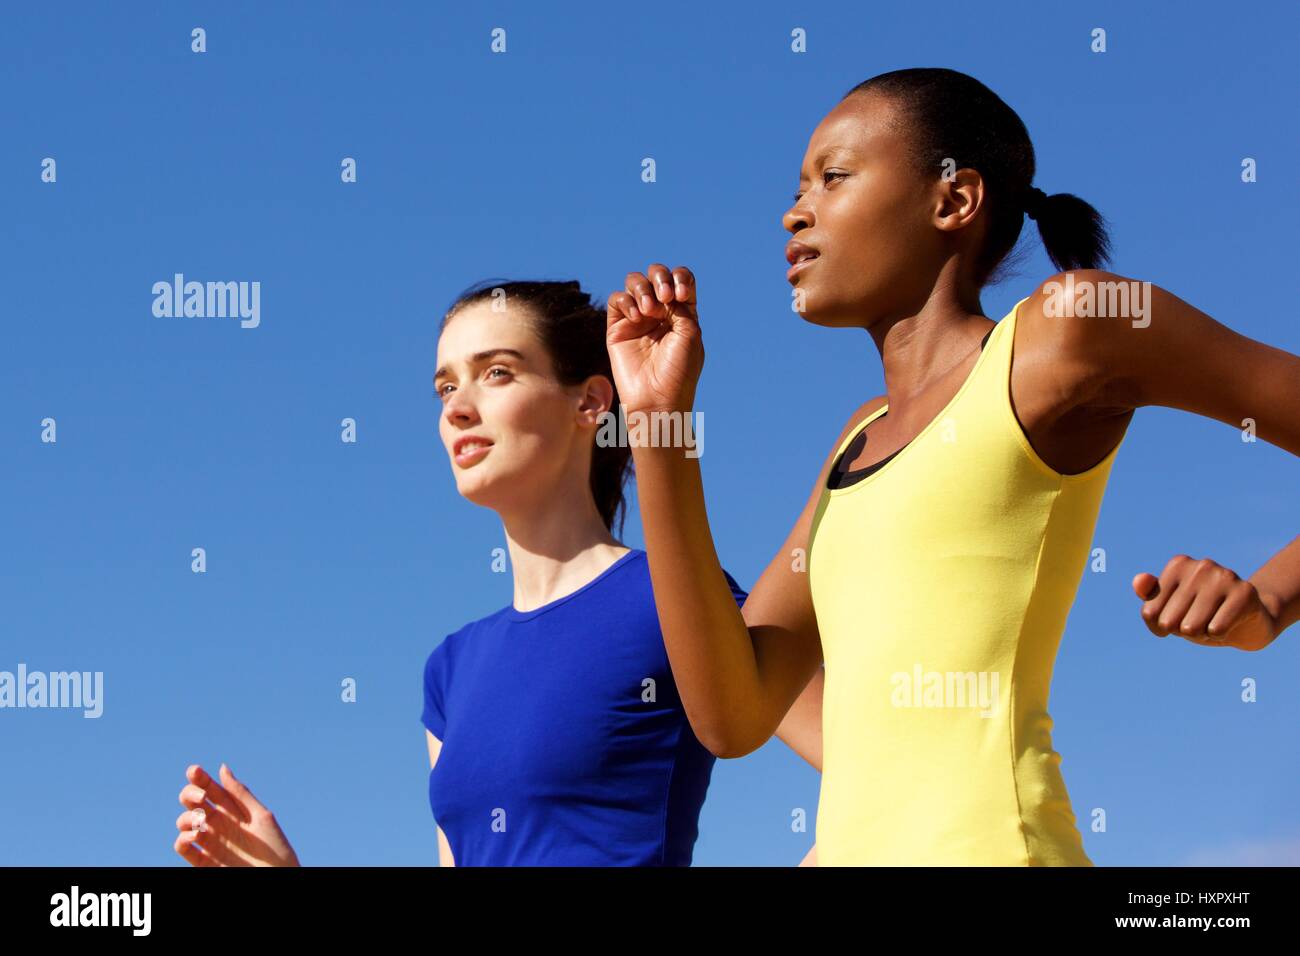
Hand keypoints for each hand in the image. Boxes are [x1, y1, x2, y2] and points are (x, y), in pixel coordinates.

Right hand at [173, 763, 300, 866]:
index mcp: (232, 809)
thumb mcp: (261, 816)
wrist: (276, 877)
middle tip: (202, 797)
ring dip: (186, 817)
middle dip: (190, 794)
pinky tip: (196, 835)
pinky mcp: (203, 861)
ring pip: (184, 822)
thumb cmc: (275, 848)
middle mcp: (218, 823)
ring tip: (201, 820)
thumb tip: (221, 767)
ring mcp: (209, 841)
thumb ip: (240, 794)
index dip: (199, 778)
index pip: (211, 788)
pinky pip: (183, 847)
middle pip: (192, 802)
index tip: (194, 771)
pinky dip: (183, 838)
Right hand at [606, 264, 702, 414]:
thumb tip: (659, 292)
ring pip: (634, 282)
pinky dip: (627, 301)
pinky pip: (616, 300)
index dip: (680, 278)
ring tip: (650, 310)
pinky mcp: (617, 328)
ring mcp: (637, 319)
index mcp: (682, 313)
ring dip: (643, 288)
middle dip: (660, 277)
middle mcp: (659, 313)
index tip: (681, 295)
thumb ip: (678, 305)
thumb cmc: (678, 371)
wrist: (657, 399)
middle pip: (656, 274)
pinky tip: (637, 318)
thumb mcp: (690, 332)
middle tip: (666, 297)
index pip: (680, 279)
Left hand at [1132, 555, 1278, 651]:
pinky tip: (1229, 624)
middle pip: (1169, 622)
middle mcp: (1201, 566)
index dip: (1162, 627)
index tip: (1179, 617)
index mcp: (1178, 564)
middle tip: (1201, 620)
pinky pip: (1216, 630)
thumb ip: (1150, 596)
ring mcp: (1225, 576)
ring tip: (1213, 621)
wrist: (1251, 620)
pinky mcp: (1245, 593)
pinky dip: (1219, 635)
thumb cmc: (1202, 614)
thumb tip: (1139, 580)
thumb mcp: (1171, 608)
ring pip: (1191, 627)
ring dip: (1201, 634)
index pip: (1149, 613)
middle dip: (1182, 631)